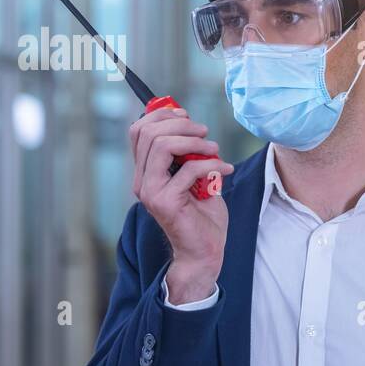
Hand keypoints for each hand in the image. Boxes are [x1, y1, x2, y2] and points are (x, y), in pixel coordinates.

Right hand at [128, 106, 232, 303]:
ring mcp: (150, 191)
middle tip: (205, 133)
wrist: (205, 250)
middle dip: (181, 124)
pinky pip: (188, 169)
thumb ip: (188, 153)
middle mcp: (142, 180)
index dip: (162, 115)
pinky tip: (225, 170)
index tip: (186, 115)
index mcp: (146, 171)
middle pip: (148, 133)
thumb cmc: (202, 213)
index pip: (139, 130)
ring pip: (162, 146)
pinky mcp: (165, 202)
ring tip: (215, 150)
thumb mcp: (195, 175)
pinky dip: (212, 164)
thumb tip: (191, 124)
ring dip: (194, 142)